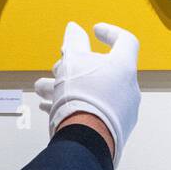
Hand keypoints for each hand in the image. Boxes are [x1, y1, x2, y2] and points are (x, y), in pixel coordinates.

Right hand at [35, 22, 140, 168]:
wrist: (85, 141)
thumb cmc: (80, 94)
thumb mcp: (72, 62)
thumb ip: (74, 42)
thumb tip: (74, 28)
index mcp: (124, 67)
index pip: (126, 41)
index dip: (110, 32)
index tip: (93, 31)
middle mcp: (128, 89)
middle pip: (101, 69)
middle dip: (73, 66)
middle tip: (56, 68)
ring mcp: (122, 112)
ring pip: (93, 92)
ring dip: (67, 86)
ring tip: (42, 88)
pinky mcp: (113, 131)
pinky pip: (93, 111)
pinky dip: (74, 104)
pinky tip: (49, 107)